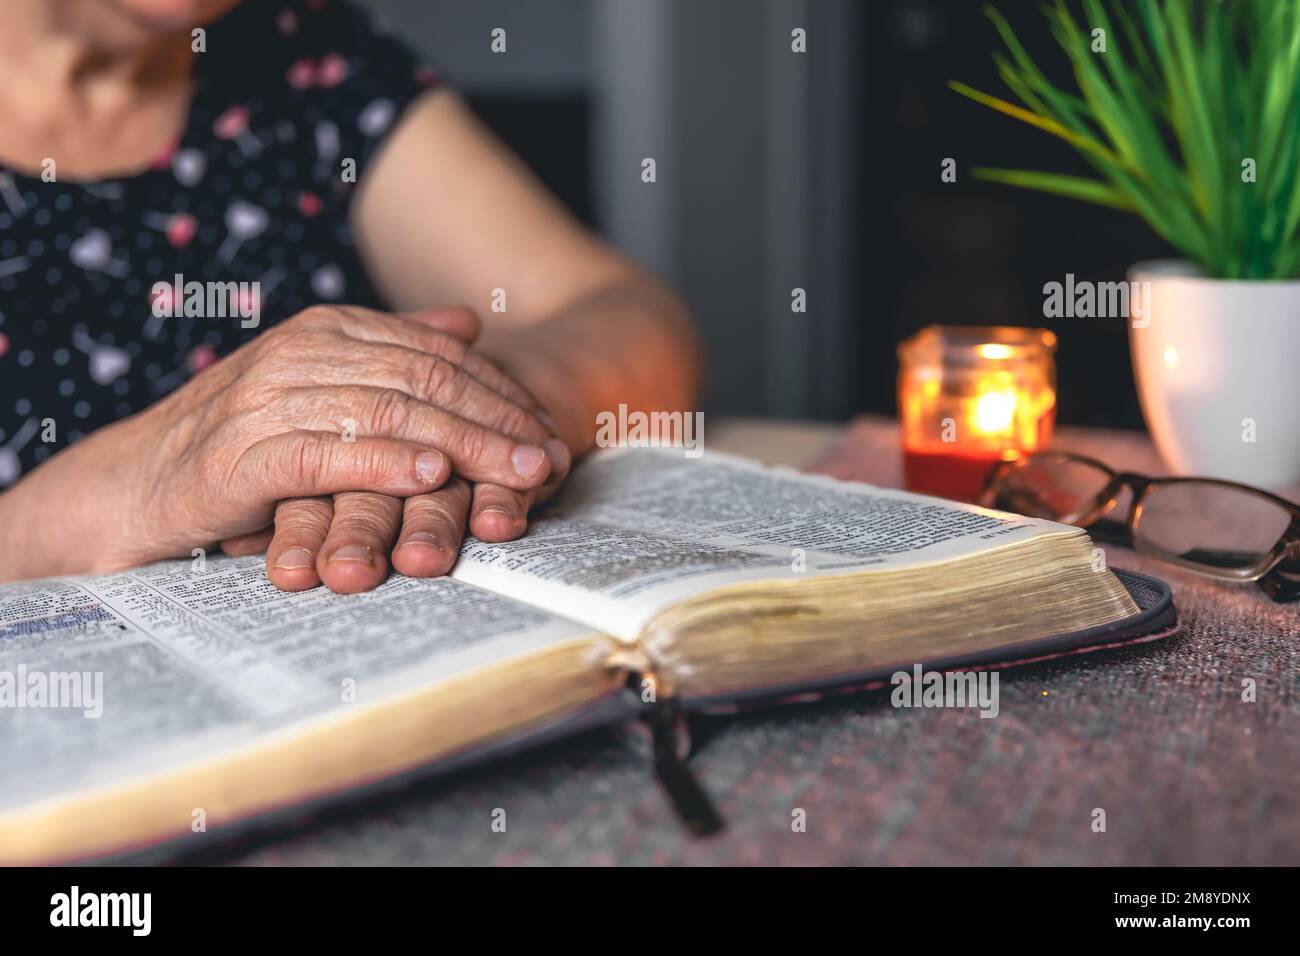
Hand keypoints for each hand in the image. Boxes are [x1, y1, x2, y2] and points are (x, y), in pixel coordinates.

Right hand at [108, 304, 559, 568]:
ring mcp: (270, 400)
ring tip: (518, 472)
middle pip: (424, 382)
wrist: (131, 486)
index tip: (547, 429)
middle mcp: (303, 353)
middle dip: (497, 421)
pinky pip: (330, 453)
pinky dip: (386, 462)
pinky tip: (434, 475)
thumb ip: (394, 350)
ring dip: (464, 445)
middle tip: (551, 457)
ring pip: (389, 414)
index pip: (437, 355)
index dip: (501, 392)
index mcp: (328, 330)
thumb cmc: (241, 440)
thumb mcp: (322, 383)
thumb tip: (471, 323)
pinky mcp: (243, 456)